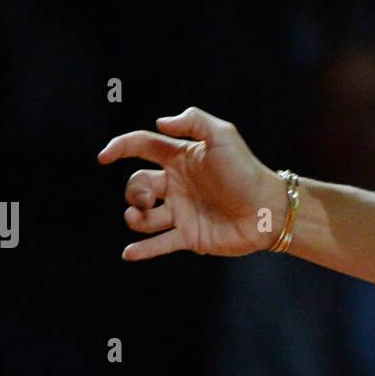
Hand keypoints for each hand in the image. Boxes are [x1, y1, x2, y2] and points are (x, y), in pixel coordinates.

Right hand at [97, 107, 284, 260]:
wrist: (269, 208)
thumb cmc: (246, 170)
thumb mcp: (223, 136)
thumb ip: (194, 122)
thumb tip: (160, 123)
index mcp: (182, 158)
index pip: (143, 146)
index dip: (121, 147)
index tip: (105, 156)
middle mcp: (178, 184)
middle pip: (137, 184)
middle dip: (133, 191)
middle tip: (150, 198)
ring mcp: (183, 211)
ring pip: (143, 215)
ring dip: (134, 218)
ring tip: (139, 218)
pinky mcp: (190, 236)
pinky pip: (160, 244)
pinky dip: (142, 250)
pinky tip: (129, 253)